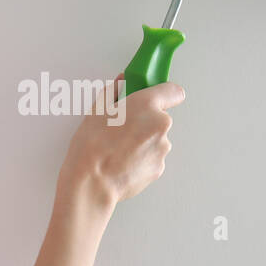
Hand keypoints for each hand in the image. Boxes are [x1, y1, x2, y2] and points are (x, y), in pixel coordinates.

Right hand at [58, 72, 184, 205]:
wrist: (92, 182)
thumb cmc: (92, 146)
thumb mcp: (97, 110)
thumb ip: (114, 91)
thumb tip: (121, 82)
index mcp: (147, 105)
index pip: (173, 91)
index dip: (165, 94)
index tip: (157, 96)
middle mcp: (161, 125)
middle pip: (160, 118)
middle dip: (145, 121)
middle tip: (122, 128)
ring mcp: (162, 148)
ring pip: (156, 139)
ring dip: (143, 142)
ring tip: (119, 149)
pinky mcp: (159, 168)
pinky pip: (153, 158)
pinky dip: (141, 159)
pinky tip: (123, 162)